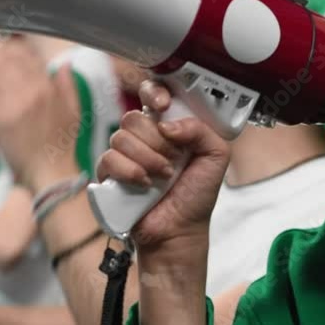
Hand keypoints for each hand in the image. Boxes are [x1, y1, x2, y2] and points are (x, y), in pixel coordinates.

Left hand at [0, 38, 80, 190]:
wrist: (51, 173)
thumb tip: (64, 64)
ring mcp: (16, 103)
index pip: (24, 54)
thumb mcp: (73, 110)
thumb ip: (67, 84)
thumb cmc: (60, 146)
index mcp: (48, 86)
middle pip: (4, 57)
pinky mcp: (1, 118)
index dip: (5, 46)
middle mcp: (33, 90)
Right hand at [96, 80, 229, 250]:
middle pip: (134, 117)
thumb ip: (201, 131)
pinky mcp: (110, 174)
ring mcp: (125, 155)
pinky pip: (108, 158)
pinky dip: (129, 171)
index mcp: (168, 127)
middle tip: (173, 160)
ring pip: (121, 136)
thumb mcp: (216, 157)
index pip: (152, 94)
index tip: (162, 106)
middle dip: (157, 141)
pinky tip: (143, 184)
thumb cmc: (197, 196)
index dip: (153, 93)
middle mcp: (144, 137)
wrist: (180, 231)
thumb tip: (168, 125)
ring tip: (162, 176)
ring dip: (147, 159)